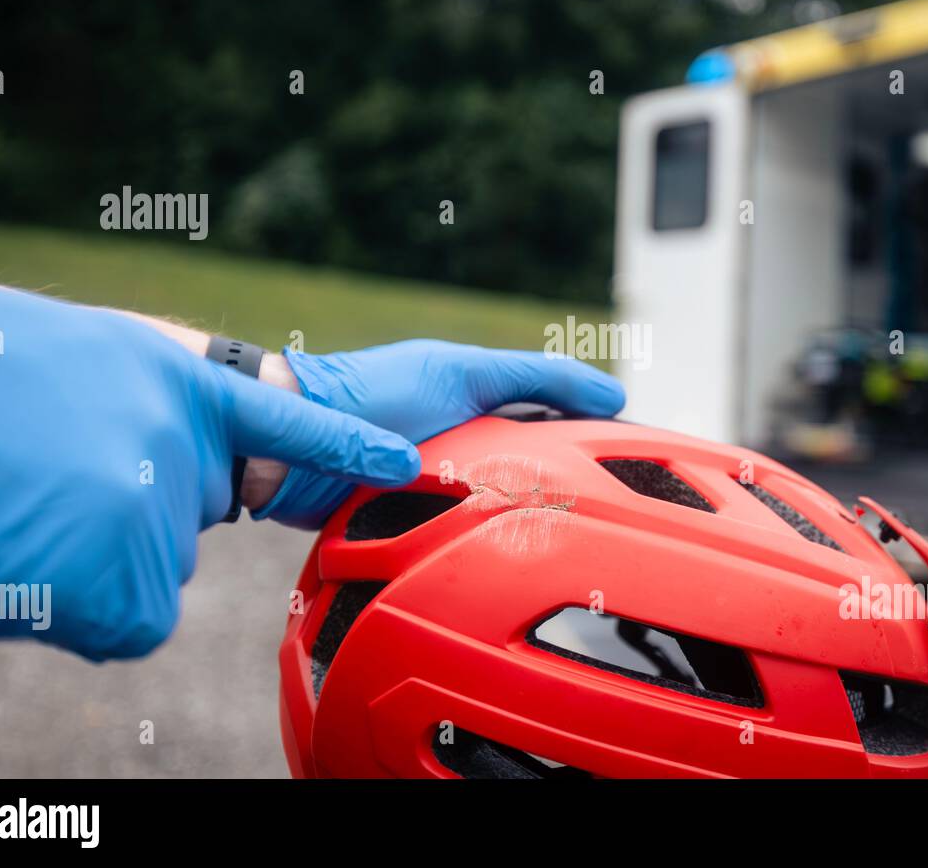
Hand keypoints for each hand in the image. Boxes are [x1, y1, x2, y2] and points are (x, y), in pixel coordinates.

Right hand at [0, 287, 419, 659]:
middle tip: (54, 473)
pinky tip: (28, 558)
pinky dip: (80, 606)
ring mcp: (159, 516)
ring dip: (93, 557)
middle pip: (193, 514)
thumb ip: (158, 410)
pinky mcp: (125, 583)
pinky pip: (131, 617)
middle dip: (131, 510)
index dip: (350, 445)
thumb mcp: (95, 364)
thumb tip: (180, 478)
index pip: (294, 419)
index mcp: (184, 386)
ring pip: (156, 568)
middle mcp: (186, 449)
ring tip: (27, 508)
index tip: (405, 463)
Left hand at [251, 339, 624, 526]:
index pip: (552, 409)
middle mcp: (461, 437)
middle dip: (567, 479)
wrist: (287, 447)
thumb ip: (533, 376)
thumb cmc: (370, 396)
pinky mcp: (412, 518)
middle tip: (612, 503)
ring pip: (503, 501)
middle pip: (533, 461)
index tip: (640, 454)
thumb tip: (613, 397)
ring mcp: (437, 479)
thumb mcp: (462, 374)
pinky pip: (464, 533)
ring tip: (573, 533)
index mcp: (476, 396)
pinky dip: (489, 540)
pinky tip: (515, 553)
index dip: (594, 430)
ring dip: (530, 513)